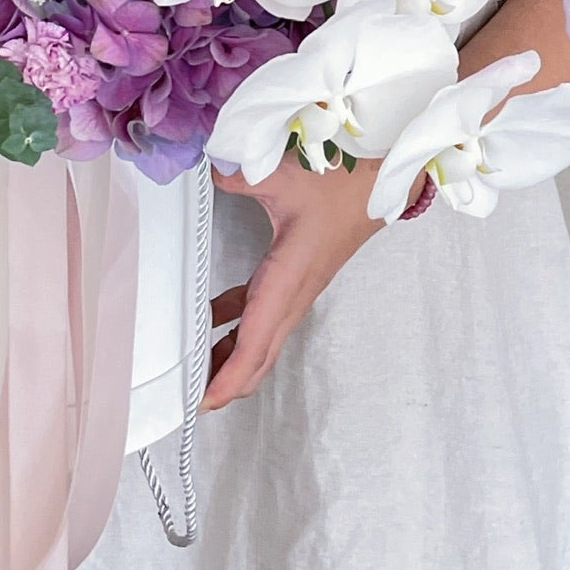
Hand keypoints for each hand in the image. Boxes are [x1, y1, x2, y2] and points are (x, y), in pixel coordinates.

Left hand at [203, 152, 390, 410]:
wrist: (382, 180)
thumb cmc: (340, 182)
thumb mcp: (286, 174)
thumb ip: (241, 174)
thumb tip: (212, 170)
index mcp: (288, 277)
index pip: (256, 341)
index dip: (229, 375)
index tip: (203, 400)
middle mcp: (293, 294)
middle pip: (258, 354)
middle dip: (225, 382)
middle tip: (186, 396)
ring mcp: (296, 289)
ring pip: (261, 338)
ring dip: (230, 357)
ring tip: (192, 366)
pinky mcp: (295, 277)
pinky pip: (262, 314)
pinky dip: (237, 326)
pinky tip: (210, 319)